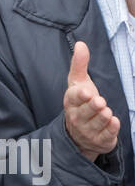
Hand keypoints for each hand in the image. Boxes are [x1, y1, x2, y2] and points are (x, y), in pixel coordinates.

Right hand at [64, 41, 119, 161]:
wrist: (80, 134)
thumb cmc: (81, 103)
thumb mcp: (78, 83)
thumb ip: (79, 64)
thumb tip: (81, 44)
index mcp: (71, 102)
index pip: (73, 98)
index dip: (80, 96)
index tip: (86, 93)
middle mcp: (76, 117)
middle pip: (85, 112)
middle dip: (93, 107)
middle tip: (100, 102)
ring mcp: (87, 131)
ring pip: (96, 123)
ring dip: (103, 118)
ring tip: (107, 112)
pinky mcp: (100, 141)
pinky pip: (106, 135)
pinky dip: (111, 129)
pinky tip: (114, 122)